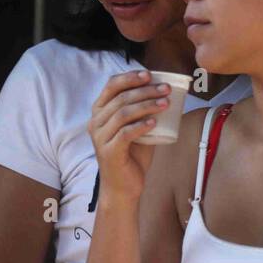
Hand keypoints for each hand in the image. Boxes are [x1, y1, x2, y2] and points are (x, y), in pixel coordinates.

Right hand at [89, 70, 171, 203]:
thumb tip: (167, 93)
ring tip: (165, 103)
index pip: (110, 86)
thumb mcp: (138, 128)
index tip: (149, 74)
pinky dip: (141, 126)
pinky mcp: (109, 152)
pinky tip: (154, 122)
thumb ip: (144, 112)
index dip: (129, 77)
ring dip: (146, 105)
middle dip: (145, 90)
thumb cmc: (132, 155)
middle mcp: (96, 123)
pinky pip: (125, 134)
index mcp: (100, 112)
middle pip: (120, 98)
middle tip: (166, 89)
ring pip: (123, 114)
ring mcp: (100, 138)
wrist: (123, 187)